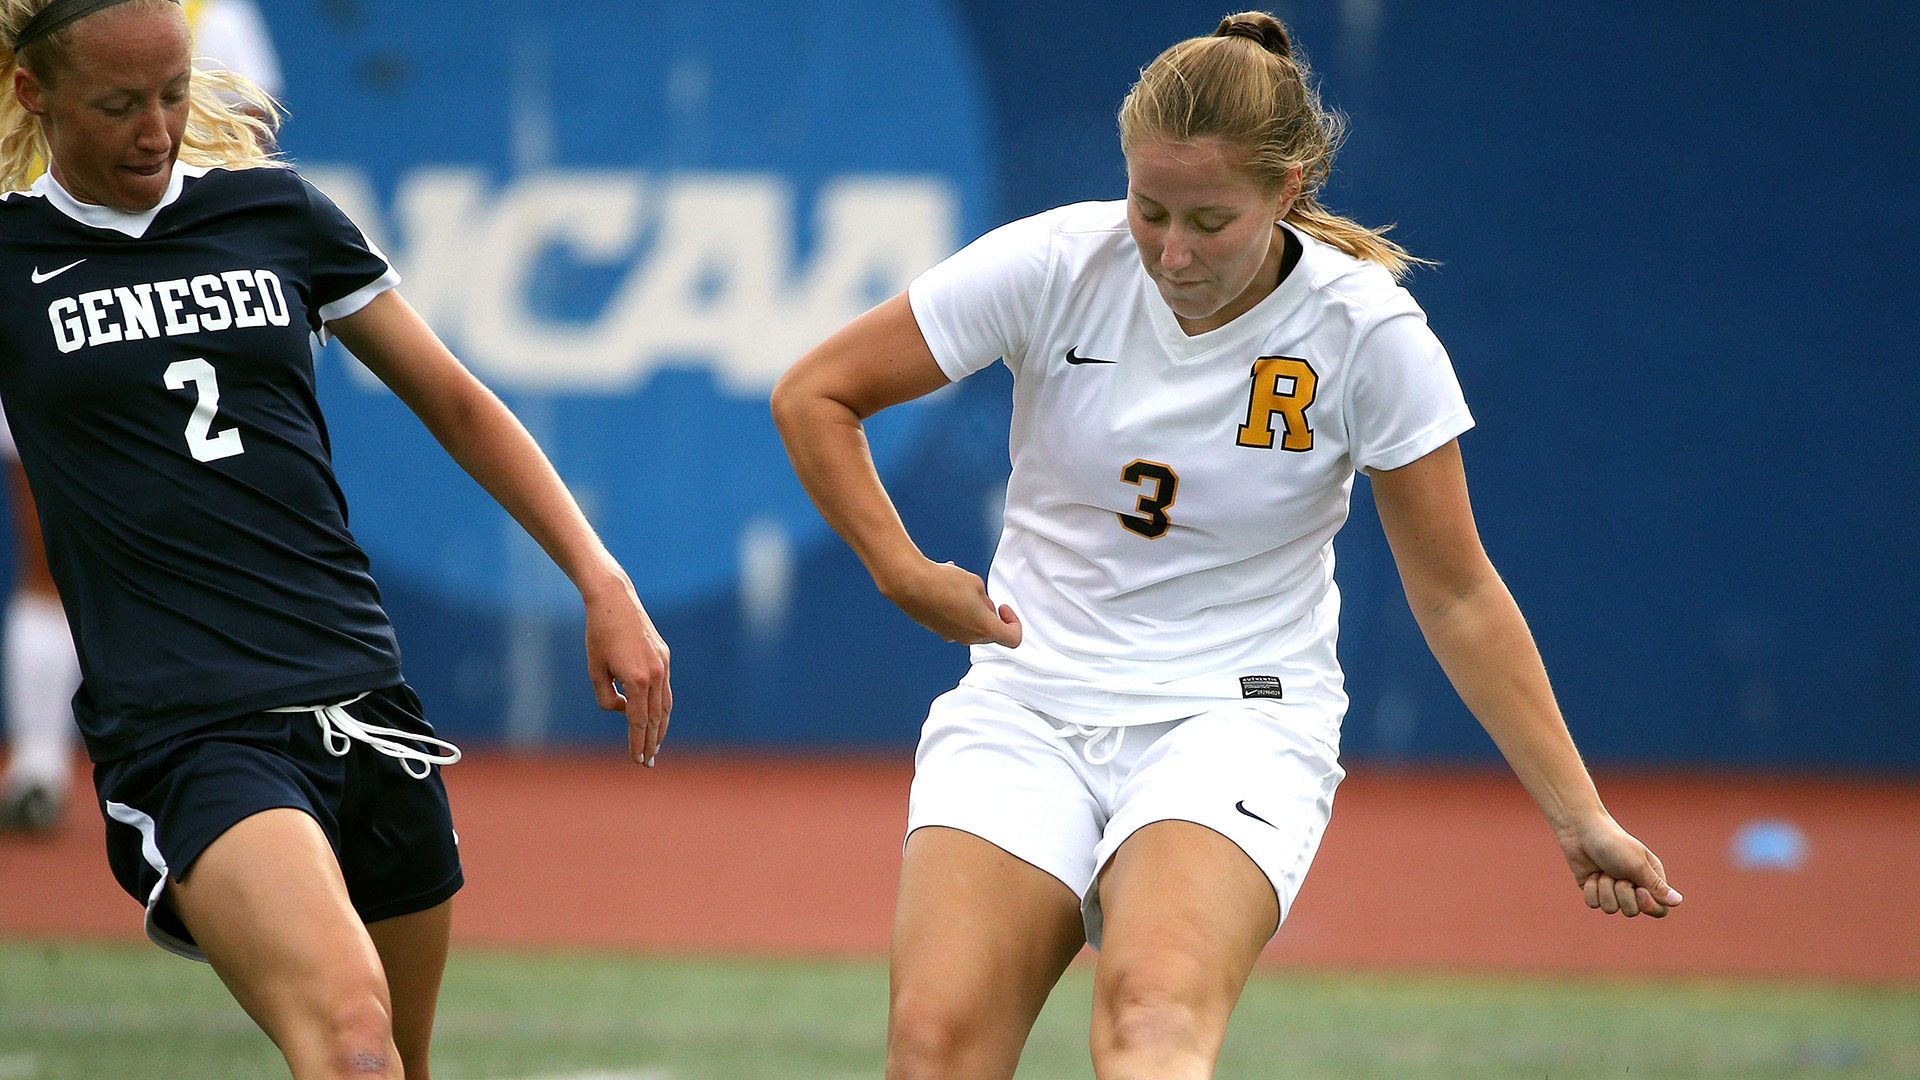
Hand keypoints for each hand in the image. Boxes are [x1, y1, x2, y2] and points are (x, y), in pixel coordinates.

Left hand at [582, 574, 671, 765]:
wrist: (615, 601)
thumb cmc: (598, 635)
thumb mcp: (594, 670)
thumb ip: (607, 697)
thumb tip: (623, 710)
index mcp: (635, 679)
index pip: (638, 721)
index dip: (637, 742)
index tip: (637, 759)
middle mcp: (655, 674)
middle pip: (656, 718)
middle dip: (652, 742)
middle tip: (648, 762)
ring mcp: (663, 665)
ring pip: (666, 705)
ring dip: (661, 728)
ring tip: (656, 745)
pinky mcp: (665, 657)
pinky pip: (665, 690)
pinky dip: (662, 708)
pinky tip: (657, 717)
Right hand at [880, 559, 1020, 646]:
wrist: (911, 584)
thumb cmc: (943, 583)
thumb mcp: (976, 584)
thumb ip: (984, 599)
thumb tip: (981, 606)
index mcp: (984, 628)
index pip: (1013, 638)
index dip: (1014, 623)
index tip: (1004, 608)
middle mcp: (968, 637)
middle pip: (989, 632)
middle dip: (990, 614)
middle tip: (982, 596)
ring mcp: (951, 635)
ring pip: (971, 626)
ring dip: (972, 610)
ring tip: (961, 588)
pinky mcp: (938, 630)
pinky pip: (954, 621)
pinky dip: (956, 609)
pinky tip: (947, 589)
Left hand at [1556, 815, 1681, 917]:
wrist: (1581, 830)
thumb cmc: (1613, 843)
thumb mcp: (1637, 864)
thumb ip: (1656, 886)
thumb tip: (1678, 902)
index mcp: (1650, 879)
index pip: (1659, 909)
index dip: (1649, 906)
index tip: (1639, 891)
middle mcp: (1633, 886)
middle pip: (1632, 911)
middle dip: (1622, 893)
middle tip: (1617, 874)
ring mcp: (1612, 889)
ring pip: (1611, 909)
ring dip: (1604, 889)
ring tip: (1603, 871)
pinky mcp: (1594, 890)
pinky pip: (1593, 903)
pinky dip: (1590, 889)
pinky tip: (1591, 874)